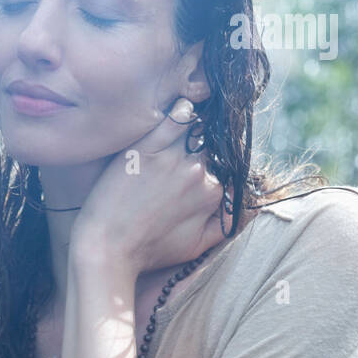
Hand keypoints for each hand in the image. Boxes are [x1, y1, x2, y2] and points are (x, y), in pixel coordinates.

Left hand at [72, 96, 227, 276]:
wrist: (108, 249)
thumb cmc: (150, 251)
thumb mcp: (198, 246)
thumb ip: (228, 224)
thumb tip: (249, 207)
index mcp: (213, 193)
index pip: (225, 168)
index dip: (214, 165)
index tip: (201, 166)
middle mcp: (199, 173)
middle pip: (210, 149)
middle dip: (203, 150)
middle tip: (184, 153)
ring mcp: (174, 158)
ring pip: (197, 131)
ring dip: (196, 128)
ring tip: (189, 126)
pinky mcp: (148, 148)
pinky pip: (175, 118)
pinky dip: (182, 110)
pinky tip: (181, 106)